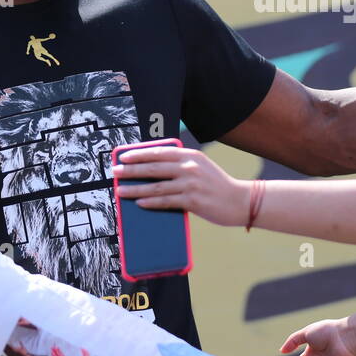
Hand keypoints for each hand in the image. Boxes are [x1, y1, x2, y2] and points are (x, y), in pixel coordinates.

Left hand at [114, 146, 248, 226]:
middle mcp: (190, 167)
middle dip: (132, 170)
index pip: (160, 152)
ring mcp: (192, 184)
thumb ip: (181, 166)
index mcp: (191, 156)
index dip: (139, 154)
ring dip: (135, 189)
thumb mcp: (201, 168)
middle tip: (115, 173)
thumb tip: (151, 171)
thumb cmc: (216, 186)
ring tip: (120, 191)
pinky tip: (139, 203)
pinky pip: (166, 201)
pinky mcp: (193, 201)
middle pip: (154, 168)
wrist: (240, 201)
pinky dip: (151, 202)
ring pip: (157, 186)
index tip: (123, 157)